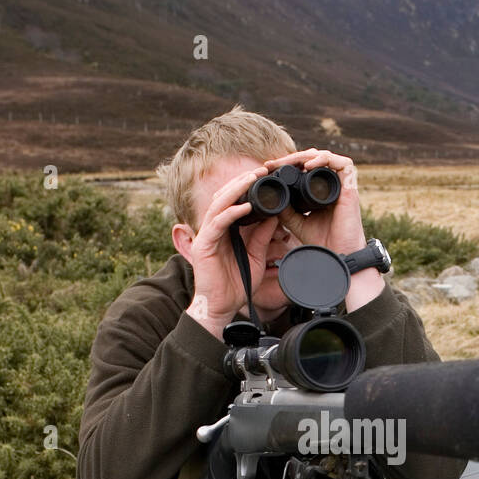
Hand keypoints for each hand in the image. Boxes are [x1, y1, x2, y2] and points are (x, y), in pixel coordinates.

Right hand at [182, 165, 276, 335]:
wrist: (221, 308)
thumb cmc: (237, 285)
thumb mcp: (256, 257)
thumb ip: (263, 236)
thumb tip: (275, 216)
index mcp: (225, 230)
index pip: (234, 200)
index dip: (248, 186)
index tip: (266, 176)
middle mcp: (213, 228)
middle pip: (225, 196)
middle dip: (243, 181)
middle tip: (262, 169)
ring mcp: (206, 235)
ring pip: (220, 204)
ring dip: (237, 189)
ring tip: (254, 178)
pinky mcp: (203, 245)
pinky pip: (217, 223)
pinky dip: (231, 213)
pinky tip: (246, 206)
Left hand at [263, 149, 366, 255]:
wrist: (337, 256)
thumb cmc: (323, 242)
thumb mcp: (297, 222)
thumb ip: (286, 209)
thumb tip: (272, 196)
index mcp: (321, 190)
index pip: (305, 167)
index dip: (287, 164)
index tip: (268, 168)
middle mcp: (332, 185)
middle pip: (312, 159)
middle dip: (291, 158)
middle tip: (271, 164)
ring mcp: (342, 185)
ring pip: (324, 156)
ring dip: (303, 156)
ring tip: (286, 162)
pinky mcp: (351, 187)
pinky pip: (342, 164)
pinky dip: (323, 160)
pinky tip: (307, 167)